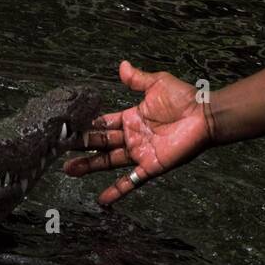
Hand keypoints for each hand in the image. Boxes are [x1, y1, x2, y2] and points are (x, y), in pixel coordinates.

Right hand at [63, 60, 212, 205]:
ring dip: (89, 167)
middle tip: (59, 150)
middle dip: (81, 147)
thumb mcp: (157, 84)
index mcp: (131, 118)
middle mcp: (132, 137)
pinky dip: (118, 190)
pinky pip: (132, 181)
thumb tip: (122, 65)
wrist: (205, 117)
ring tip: (69, 170)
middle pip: (101, 144)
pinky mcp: (151, 166)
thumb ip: (137, 79)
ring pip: (109, 162)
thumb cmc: (185, 99)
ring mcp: (140, 153)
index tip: (68, 129)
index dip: (87, 126)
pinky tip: (102, 200)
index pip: (104, 124)